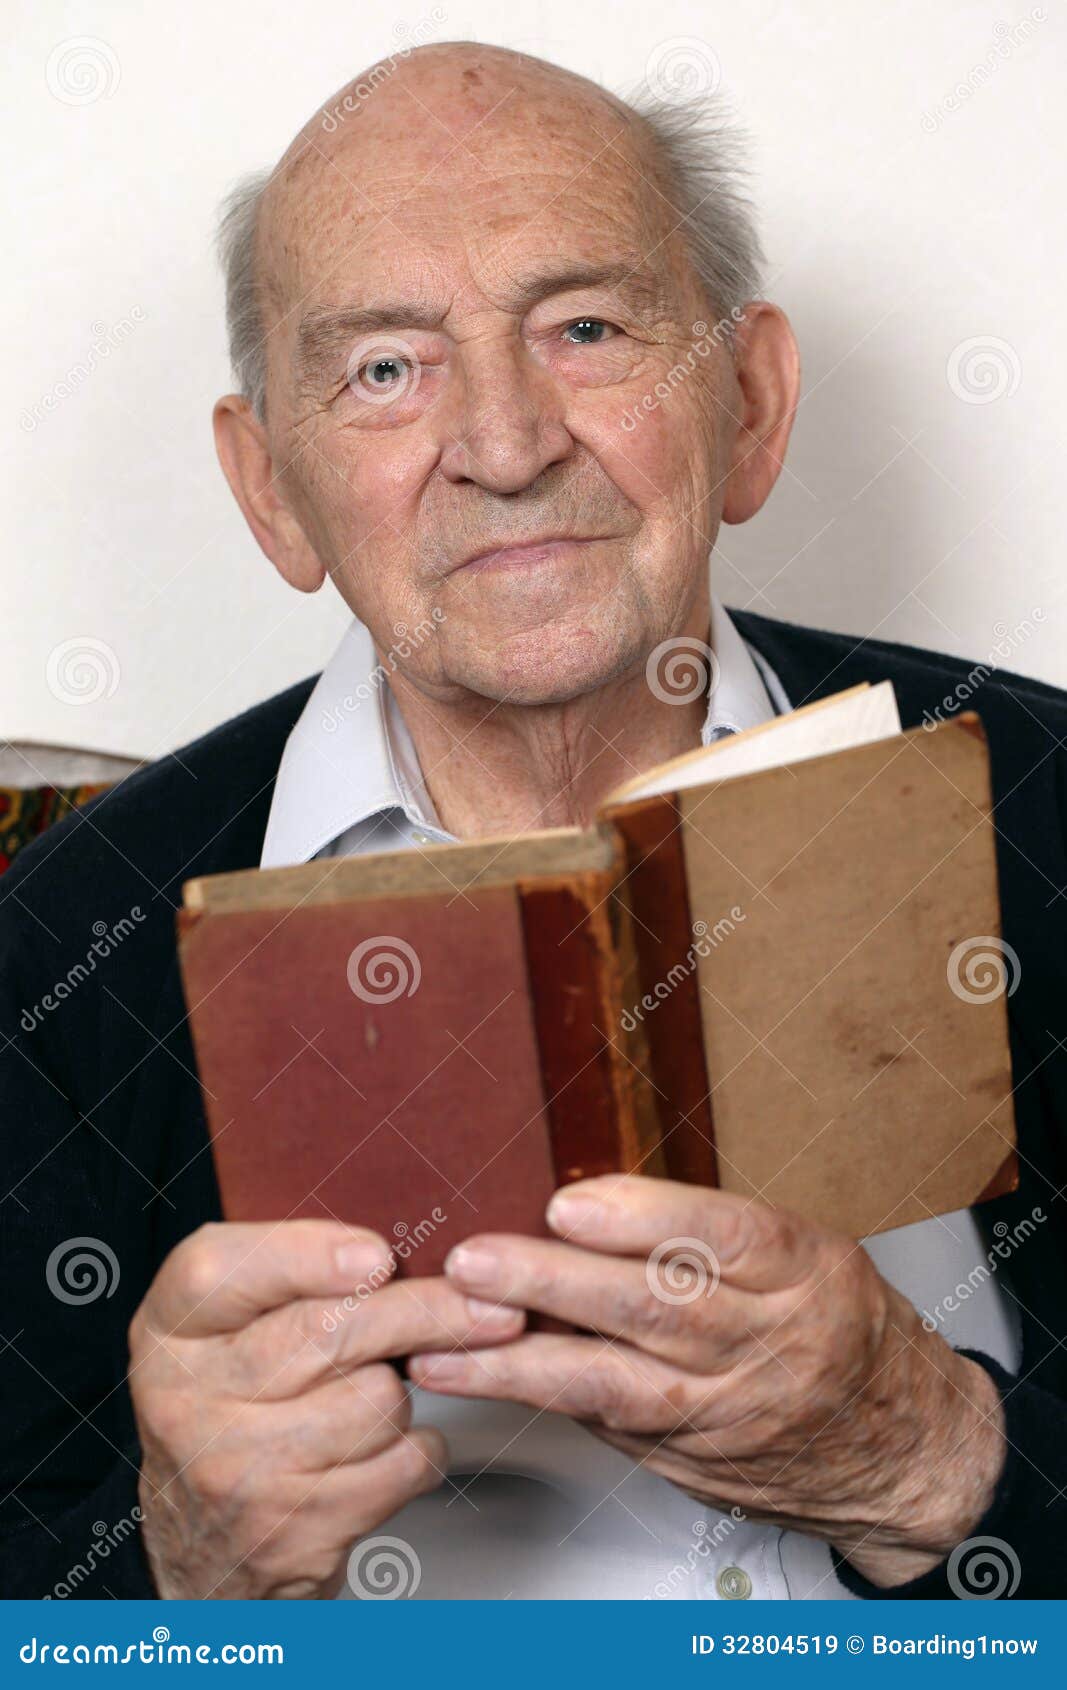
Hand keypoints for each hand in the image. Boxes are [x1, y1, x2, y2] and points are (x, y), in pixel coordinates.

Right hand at [129, 1220, 523, 1597]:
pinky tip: (388, 1446)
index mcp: (171, 1330)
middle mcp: (190, 1401)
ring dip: (401, 1392)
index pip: (221, 1272)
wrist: (198, 1543)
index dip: (307, 1256)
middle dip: (425, 1312)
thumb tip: (388, 1241)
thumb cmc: (226, 1409)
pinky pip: (401, 1465)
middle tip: (491, 1303)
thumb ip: (279, 1273)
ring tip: (374, 1392)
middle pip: (327, 1333)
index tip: (377, 1255)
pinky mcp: (294, 1532)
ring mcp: (241, 1472)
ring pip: (376, 1400)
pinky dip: (418, 1450)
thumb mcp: (218, 1328)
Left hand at [409, 1176, 1004, 1585]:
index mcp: (808, 1274)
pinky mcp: (690, 1460)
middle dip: (553, 1284)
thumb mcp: (814, 1255)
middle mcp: (769, 1344)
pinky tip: (482, 1378)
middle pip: (656, 1310)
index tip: (570, 1204)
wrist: (905, 1451)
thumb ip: (716, 1232)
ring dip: (519, 1363)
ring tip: (444, 1341)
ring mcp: (726, 1411)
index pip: (727, 1238)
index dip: (644, 1219)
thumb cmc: (849, 1331)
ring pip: (617, 1386)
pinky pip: (607, 1424)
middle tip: (475, 1261)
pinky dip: (540, 1399)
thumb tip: (589, 1201)